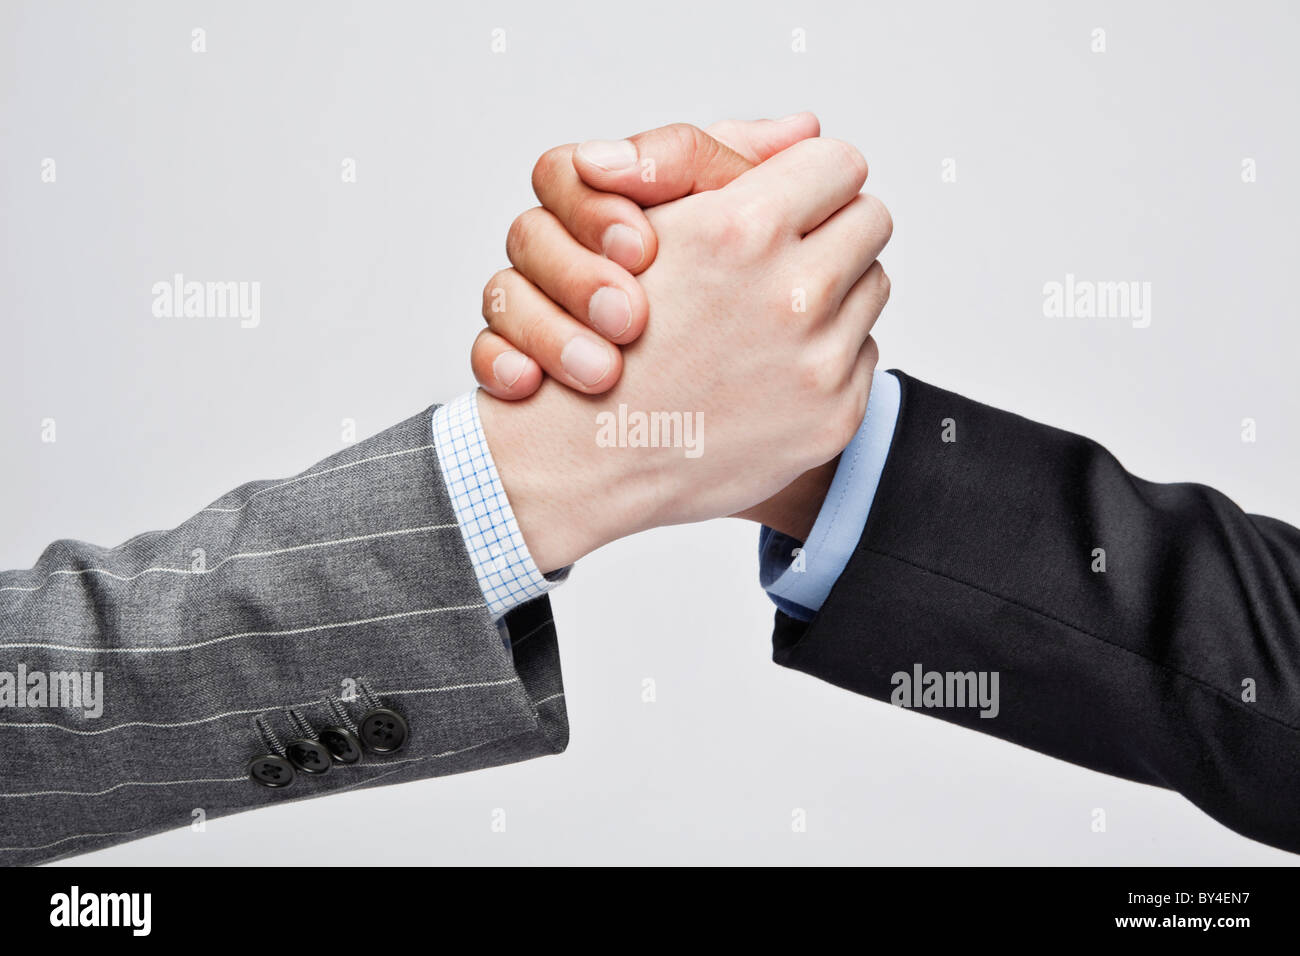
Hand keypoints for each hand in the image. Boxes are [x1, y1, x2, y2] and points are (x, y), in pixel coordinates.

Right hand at [478, 137, 891, 570]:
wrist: (585, 457)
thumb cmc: (601, 333)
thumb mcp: (644, 221)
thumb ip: (723, 159)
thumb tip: (806, 129)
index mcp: (743, 229)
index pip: (838, 163)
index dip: (808, 178)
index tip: (788, 198)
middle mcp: (790, 297)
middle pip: (870, 219)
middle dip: (831, 229)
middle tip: (785, 254)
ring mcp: (817, 364)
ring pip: (872, 285)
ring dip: (833, 290)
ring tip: (770, 312)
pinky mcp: (833, 417)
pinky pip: (863, 354)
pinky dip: (827, 355)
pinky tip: (769, 367)